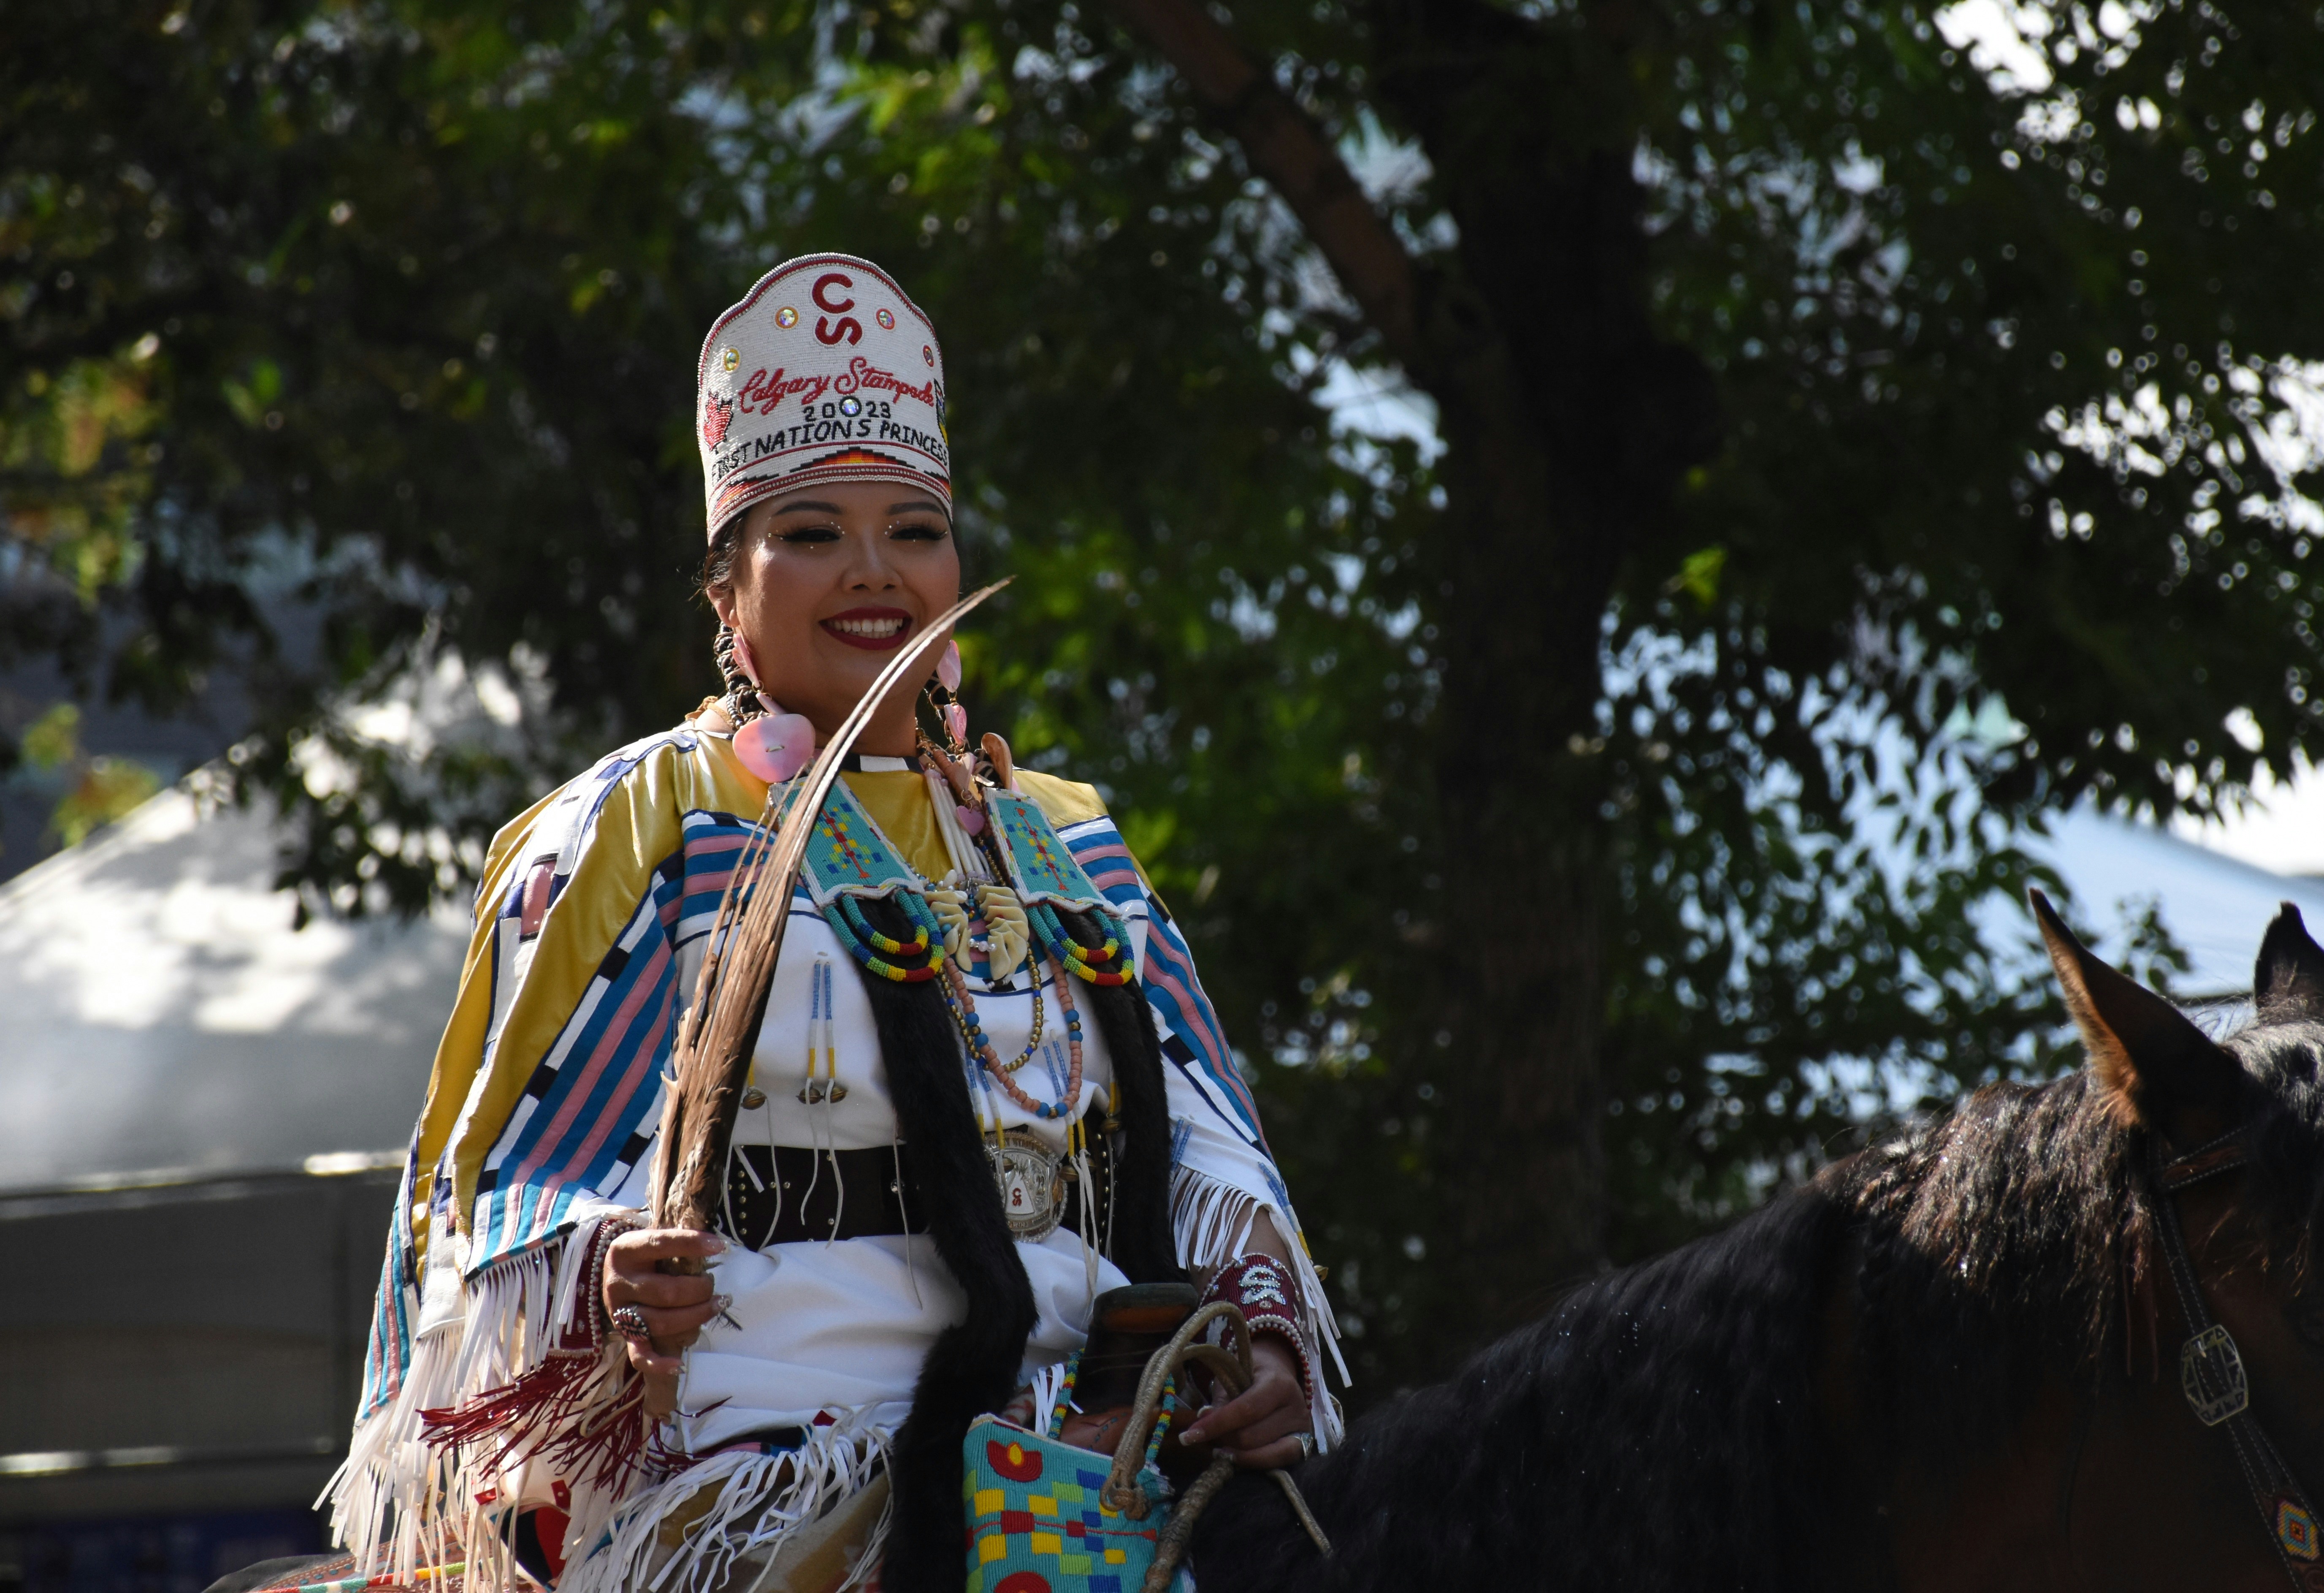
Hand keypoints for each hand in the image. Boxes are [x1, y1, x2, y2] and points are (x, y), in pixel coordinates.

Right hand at [602, 1227, 725, 1417]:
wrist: (610, 1275)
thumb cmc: (644, 1255)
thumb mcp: (652, 1239)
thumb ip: (677, 1242)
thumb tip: (714, 1244)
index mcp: (626, 1251)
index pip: (660, 1244)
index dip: (691, 1244)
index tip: (719, 1245)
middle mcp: (619, 1283)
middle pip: (666, 1292)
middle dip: (699, 1290)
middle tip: (712, 1284)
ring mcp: (620, 1313)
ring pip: (661, 1323)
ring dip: (696, 1316)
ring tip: (716, 1305)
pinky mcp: (625, 1336)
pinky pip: (640, 1356)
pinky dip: (659, 1364)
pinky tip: (679, 1365)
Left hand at [1177, 1337, 1309, 1468]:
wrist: (1278, 1373)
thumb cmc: (1251, 1374)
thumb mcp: (1233, 1376)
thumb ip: (1221, 1403)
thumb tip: (1201, 1427)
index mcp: (1279, 1383)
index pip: (1246, 1410)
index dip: (1216, 1425)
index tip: (1189, 1435)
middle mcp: (1296, 1407)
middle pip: (1252, 1437)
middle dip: (1223, 1440)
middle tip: (1205, 1438)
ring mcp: (1303, 1429)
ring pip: (1263, 1454)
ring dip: (1235, 1454)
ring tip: (1219, 1447)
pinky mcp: (1303, 1445)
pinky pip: (1277, 1463)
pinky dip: (1253, 1462)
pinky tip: (1235, 1458)